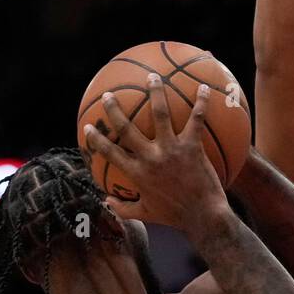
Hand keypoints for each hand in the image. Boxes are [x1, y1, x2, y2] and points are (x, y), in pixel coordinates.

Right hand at [83, 74, 229, 230]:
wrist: (204, 217)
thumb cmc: (176, 217)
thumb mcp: (146, 214)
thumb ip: (124, 208)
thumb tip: (107, 203)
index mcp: (137, 173)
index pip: (109, 152)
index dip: (96, 139)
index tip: (89, 126)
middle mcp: (150, 158)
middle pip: (126, 128)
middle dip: (115, 109)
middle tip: (110, 94)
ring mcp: (171, 150)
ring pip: (159, 114)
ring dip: (155, 93)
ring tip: (152, 76)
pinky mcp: (192, 147)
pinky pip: (196, 119)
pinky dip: (201, 102)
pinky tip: (203, 87)